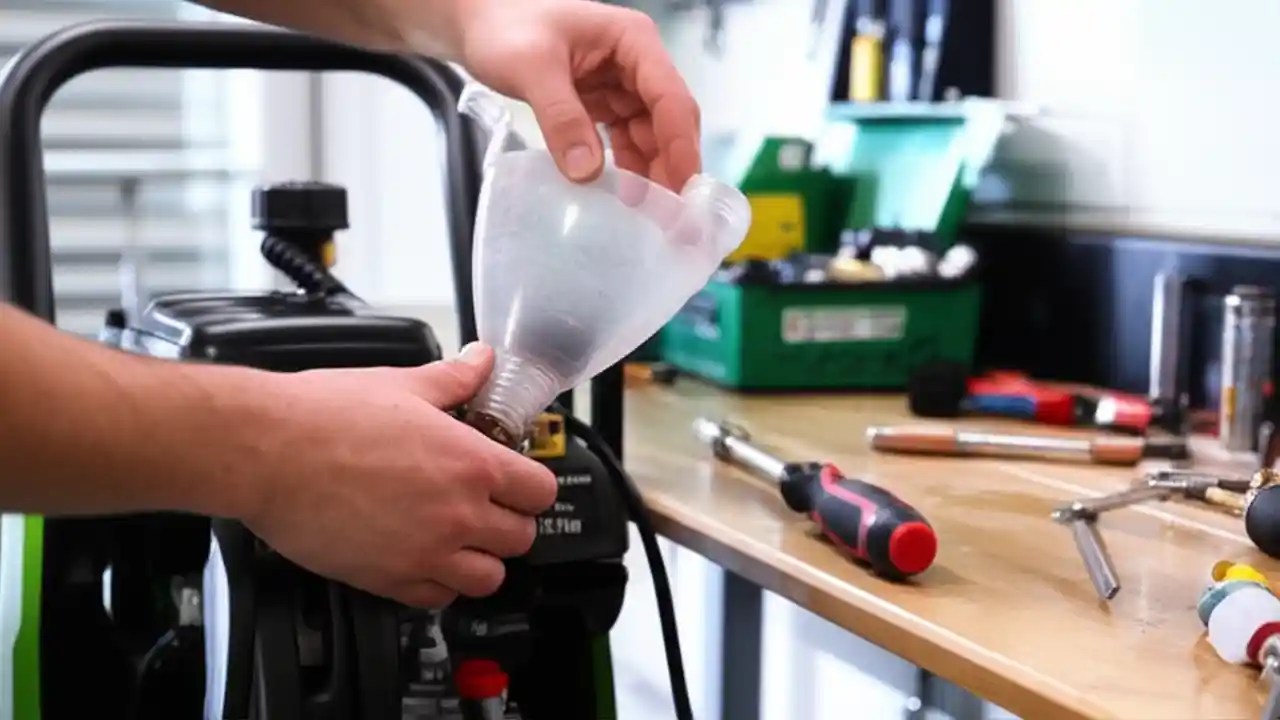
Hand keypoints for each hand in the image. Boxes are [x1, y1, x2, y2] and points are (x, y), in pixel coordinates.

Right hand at [237, 343, 556, 607]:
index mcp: (470, 463)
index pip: (540, 492)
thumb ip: (454, 378)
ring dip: (481, 560)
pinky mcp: (388, 579)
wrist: (266, 450)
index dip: (531, 485)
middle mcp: (456, 513)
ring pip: (488, 578)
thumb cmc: (324, 416)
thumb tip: (481, 361)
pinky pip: (438, 599)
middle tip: (487, 506)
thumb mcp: (403, 383)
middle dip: (509, 521)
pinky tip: (425, 558)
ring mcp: (424, 552)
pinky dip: (439, 584)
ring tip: (461, 539)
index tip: (516, 479)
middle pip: (521, 538)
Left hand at [458, 0, 700, 191]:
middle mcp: (636, 63)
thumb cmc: (504, 27)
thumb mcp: (531, 67)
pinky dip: (626, 167)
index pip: (670, 96)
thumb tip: (588, 172)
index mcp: (633, 41)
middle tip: (668, 215)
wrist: (477, 21)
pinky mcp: (603, 104)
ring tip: (647, 214)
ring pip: (650, 135)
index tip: (680, 187)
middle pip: (668, 120)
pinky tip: (622, 195)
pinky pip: (624, 140)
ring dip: (650, 171)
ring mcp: (621, 85)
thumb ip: (561, 116)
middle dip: (671, 164)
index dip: (680, 144)